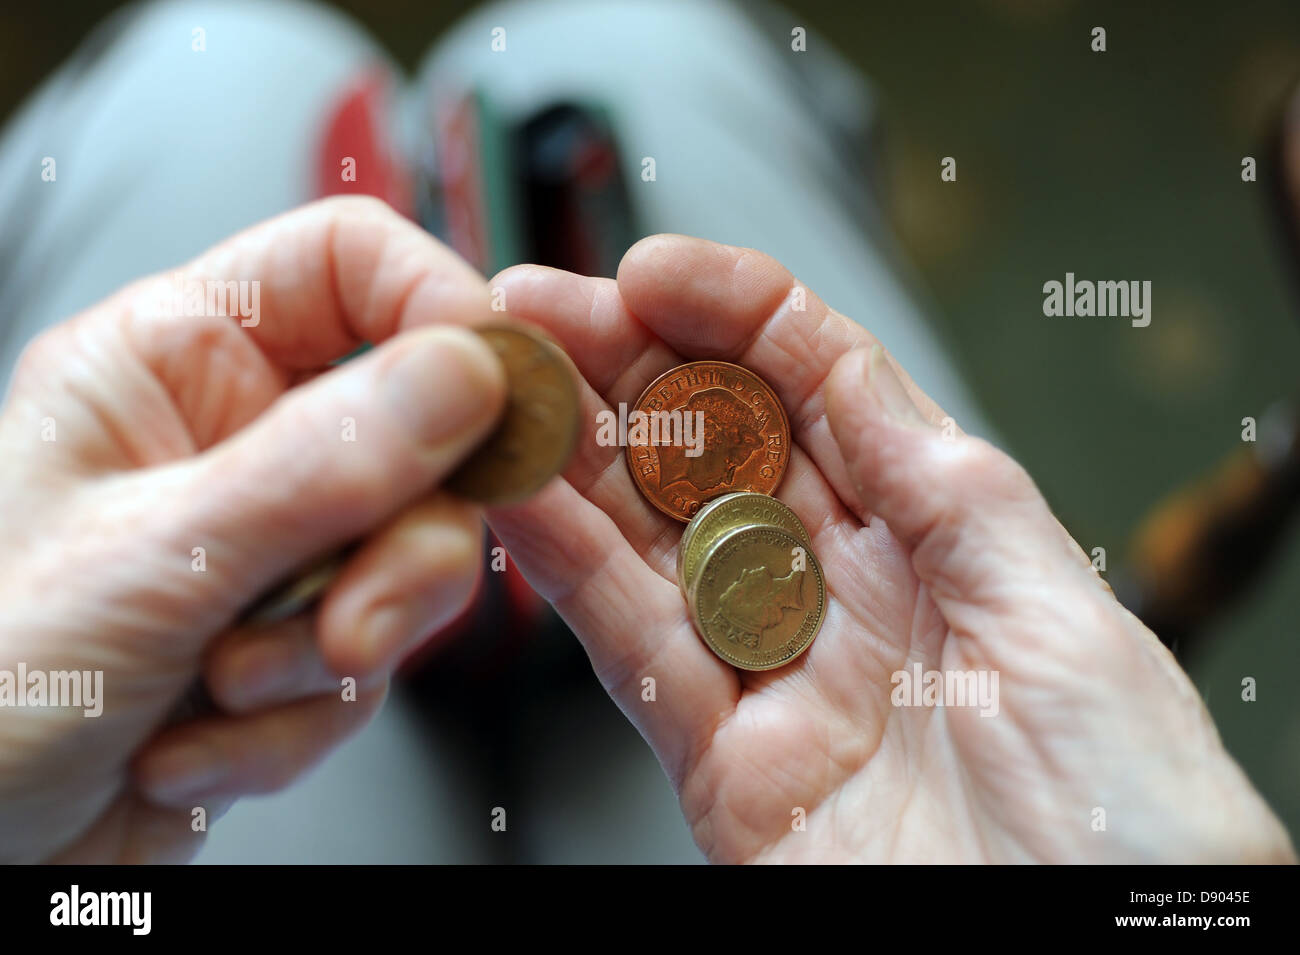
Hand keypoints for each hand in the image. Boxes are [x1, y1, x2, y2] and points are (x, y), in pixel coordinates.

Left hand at [0, 196, 505, 862]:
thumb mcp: (149, 564)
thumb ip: (319, 467)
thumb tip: (461, 375)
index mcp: (173, 362)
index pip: (349, 265)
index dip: (439, 311)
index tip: (495, 395)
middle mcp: (233, 439)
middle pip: (416, 436)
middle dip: (396, 552)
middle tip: (354, 622)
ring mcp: (268, 543)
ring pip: (409, 559)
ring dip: (333, 651)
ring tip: (230, 690)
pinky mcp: (289, 639)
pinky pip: (372, 658)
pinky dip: (300, 721)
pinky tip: (196, 741)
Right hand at [486, 235, 1295, 862]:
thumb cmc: (1133, 817)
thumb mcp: (1062, 610)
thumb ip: (947, 490)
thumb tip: (853, 378)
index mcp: (946, 545)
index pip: (824, 395)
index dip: (737, 319)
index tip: (653, 273)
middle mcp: (854, 601)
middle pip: (721, 456)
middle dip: (628, 370)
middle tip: (539, 311)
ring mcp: (782, 680)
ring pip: (656, 543)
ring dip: (574, 458)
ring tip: (505, 385)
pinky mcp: (725, 770)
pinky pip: (635, 651)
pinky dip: (570, 573)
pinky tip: (521, 502)